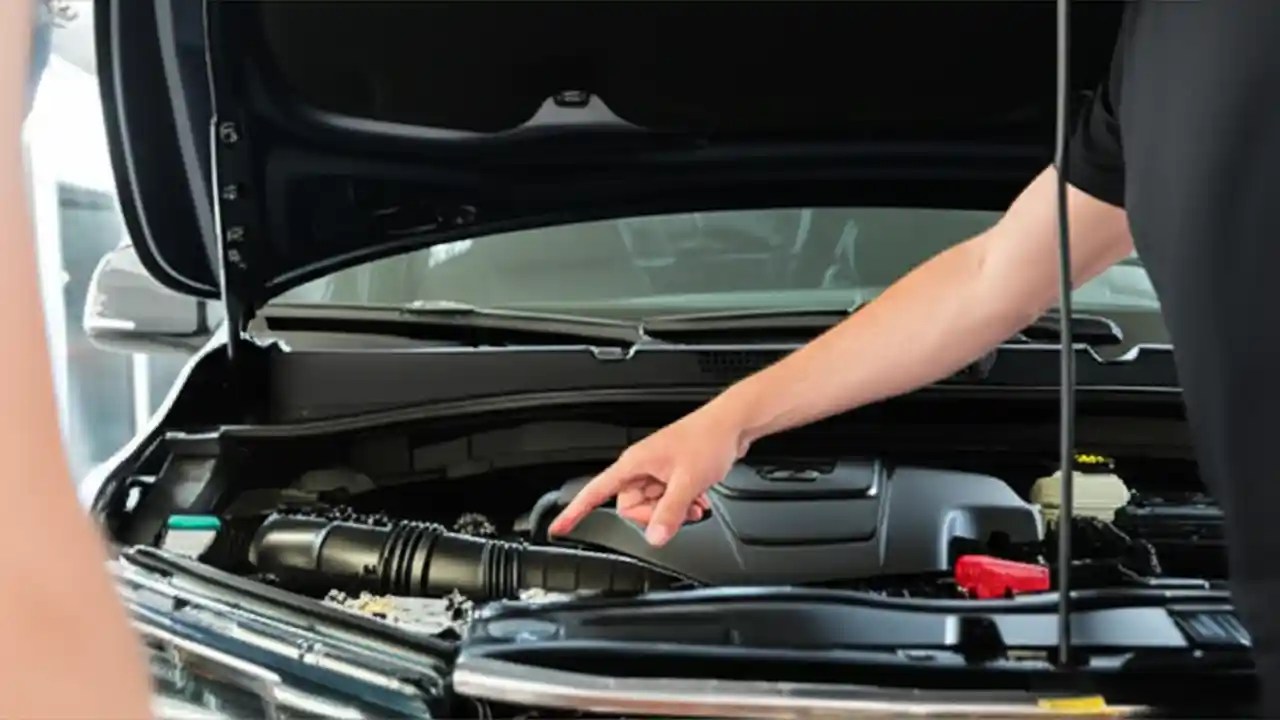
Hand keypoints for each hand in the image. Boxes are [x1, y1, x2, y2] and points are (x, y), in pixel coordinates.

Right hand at [548, 405, 747, 546]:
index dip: (575, 511)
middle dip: (654, 515)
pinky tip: (698, 499)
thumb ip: (669, 513)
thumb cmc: (707, 439)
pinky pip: (666, 499)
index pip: (595, 492)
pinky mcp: (672, 473)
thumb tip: (654, 538)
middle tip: (678, 510)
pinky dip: (681, 504)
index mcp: (634, 464)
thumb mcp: (687, 482)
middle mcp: (641, 467)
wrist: (731, 425)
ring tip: (694, 503)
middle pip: (631, 507)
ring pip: (651, 506)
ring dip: (673, 511)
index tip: (559, 527)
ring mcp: (657, 470)